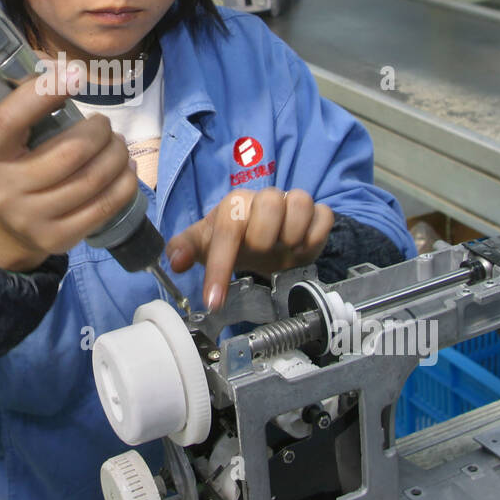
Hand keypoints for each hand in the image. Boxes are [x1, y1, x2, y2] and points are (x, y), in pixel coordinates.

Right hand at [0, 64, 137, 271]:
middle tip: (104, 126)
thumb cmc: (15, 167)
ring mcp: (31, 218)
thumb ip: (30, 108)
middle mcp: (4, 189)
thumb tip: (63, 69)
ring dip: (117, 155)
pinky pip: (104, 206)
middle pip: (70, 153)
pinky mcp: (57, 239)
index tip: (77, 75)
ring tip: (118, 145)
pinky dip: (124, 182)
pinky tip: (124, 169)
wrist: (5, 228)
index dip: (43, 94)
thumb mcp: (8, 141)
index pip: (9, 120)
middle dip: (99, 132)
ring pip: (92, 179)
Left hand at [166, 188, 333, 311]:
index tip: (215, 300)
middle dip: (263, 241)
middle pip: (270, 207)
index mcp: (234, 205)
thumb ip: (183, 249)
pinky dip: (314, 237)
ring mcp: (292, 202)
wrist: (262, 240)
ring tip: (281, 251)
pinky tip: (300, 249)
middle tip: (259, 254)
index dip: (220, 268)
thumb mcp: (204, 244)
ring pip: (300, 203)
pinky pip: (324, 217)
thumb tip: (176, 261)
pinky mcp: (317, 213)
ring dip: (292, 237)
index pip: (227, 230)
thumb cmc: (233, 240)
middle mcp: (264, 198)